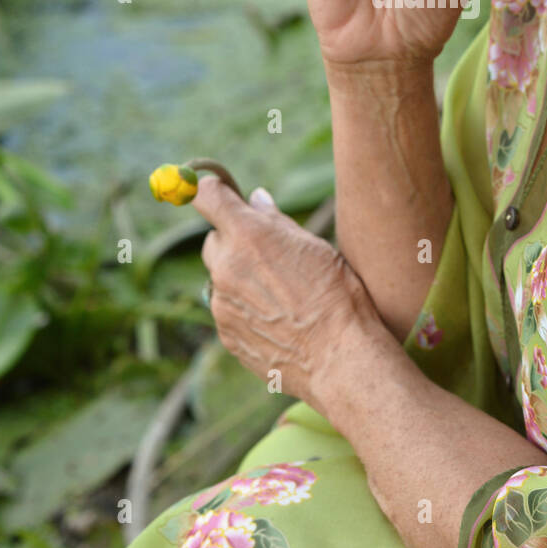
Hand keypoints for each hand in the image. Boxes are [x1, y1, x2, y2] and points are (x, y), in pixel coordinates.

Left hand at [194, 177, 377, 407]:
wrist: (339, 357)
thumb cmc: (337, 295)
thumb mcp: (314, 246)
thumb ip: (276, 221)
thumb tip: (255, 199)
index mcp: (248, 236)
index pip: (207, 196)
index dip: (211, 190)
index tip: (218, 190)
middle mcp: (226, 267)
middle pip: (214, 241)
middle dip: (234, 241)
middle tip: (269, 254)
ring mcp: (222, 305)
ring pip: (221, 279)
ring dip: (240, 278)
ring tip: (282, 296)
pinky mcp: (225, 334)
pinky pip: (227, 310)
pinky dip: (245, 308)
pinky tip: (278, 319)